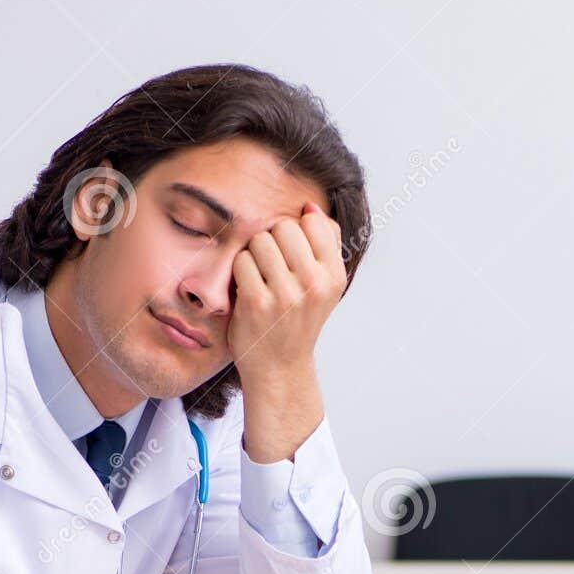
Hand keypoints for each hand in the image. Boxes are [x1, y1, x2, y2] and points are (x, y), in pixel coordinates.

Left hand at [229, 202, 346, 464]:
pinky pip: (241, 261)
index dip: (296, 231)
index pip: (312, 221)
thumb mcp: (323, 285)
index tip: (291, 254)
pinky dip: (239, 272)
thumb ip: (324, 243)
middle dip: (272, 241)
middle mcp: (314, 284)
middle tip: (271, 268)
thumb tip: (309, 206)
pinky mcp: (257, 303)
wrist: (279, 367)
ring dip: (253, 255)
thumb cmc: (297, 320)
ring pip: (260, 241)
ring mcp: (285, 295)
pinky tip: (247, 289)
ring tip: (260, 278)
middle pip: (283, 227)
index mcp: (334, 275)